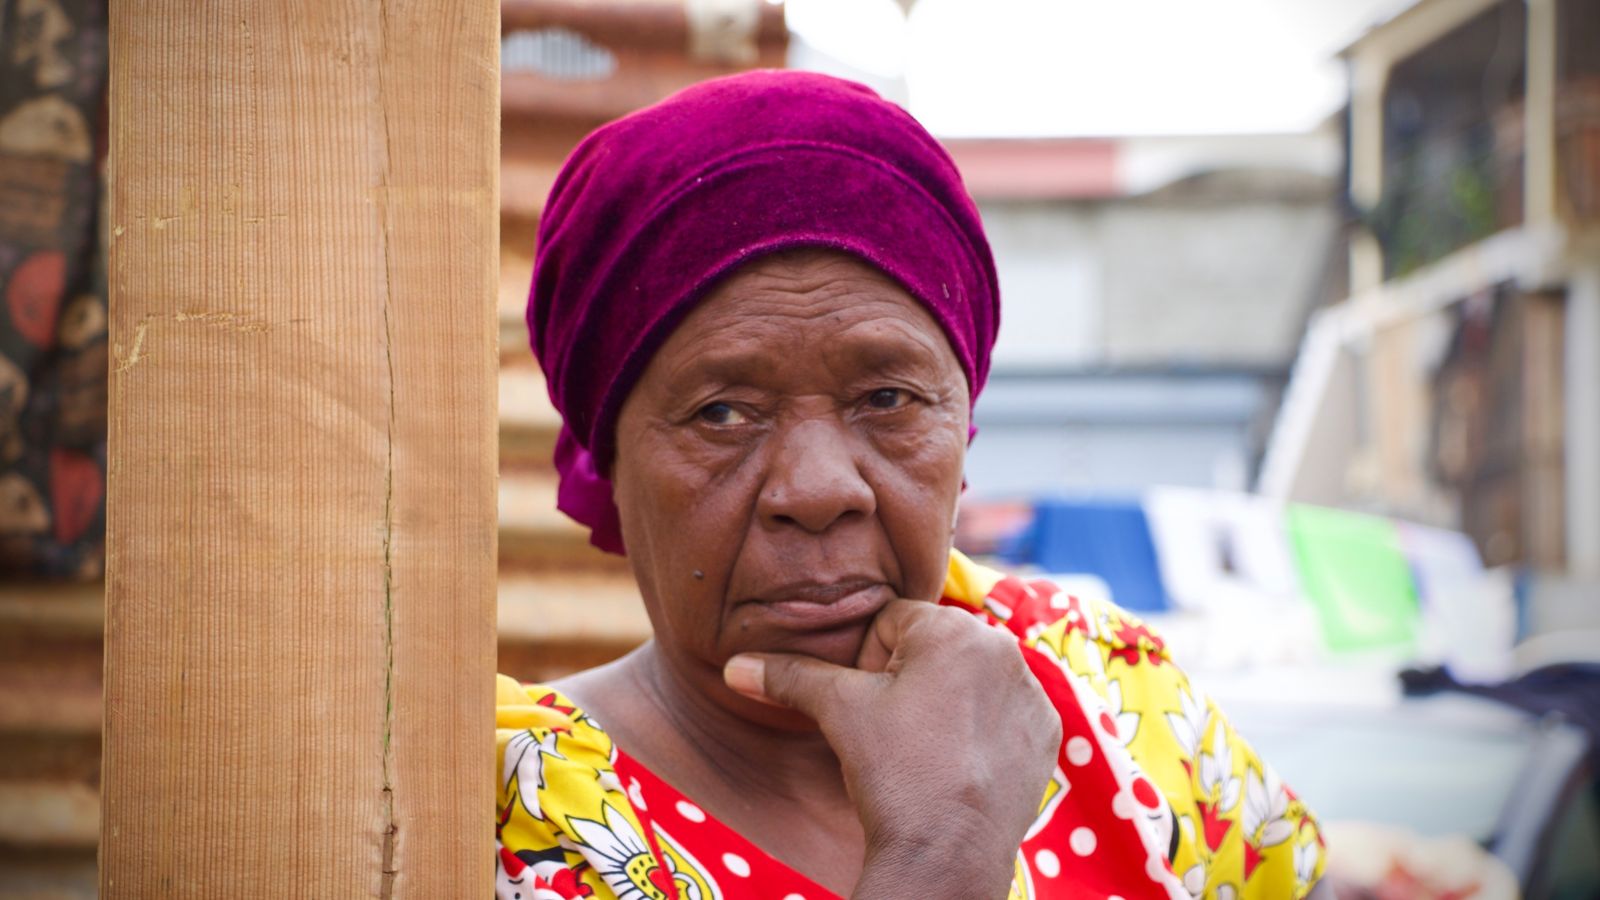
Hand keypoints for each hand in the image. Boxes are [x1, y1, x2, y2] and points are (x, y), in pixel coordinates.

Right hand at [724, 600, 1060, 898]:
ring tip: (925, 750)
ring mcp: (1032, 693)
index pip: (890, 624)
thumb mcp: (838, 711)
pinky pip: (1002, 714)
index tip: (869, 707)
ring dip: (945, 703)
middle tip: (894, 732)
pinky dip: (980, 732)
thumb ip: (789, 675)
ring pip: (967, 680)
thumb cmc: (894, 773)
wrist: (946, 855)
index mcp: (955, 628)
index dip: (866, 665)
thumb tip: (735, 666)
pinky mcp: (1045, 734)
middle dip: (907, 681)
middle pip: (932, 649)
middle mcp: (1004, 649)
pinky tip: (957, 763)